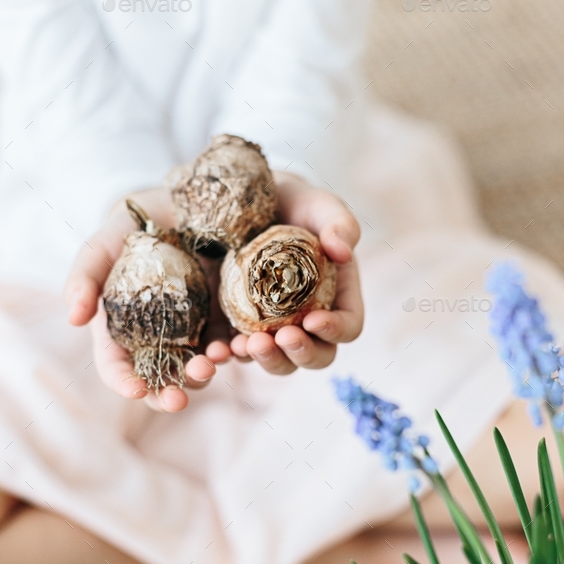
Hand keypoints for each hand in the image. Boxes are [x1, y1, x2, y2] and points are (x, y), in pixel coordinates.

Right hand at [64, 188, 230, 411]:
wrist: (180, 200)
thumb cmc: (134, 224)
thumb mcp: (105, 242)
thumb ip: (85, 275)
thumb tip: (72, 318)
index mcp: (122, 328)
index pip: (117, 366)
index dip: (124, 382)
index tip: (136, 389)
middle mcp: (158, 336)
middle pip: (161, 377)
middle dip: (171, 392)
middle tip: (181, 396)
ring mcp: (194, 329)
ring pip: (199, 365)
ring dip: (206, 372)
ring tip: (215, 361)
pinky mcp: (225, 316)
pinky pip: (232, 341)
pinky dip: (236, 349)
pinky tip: (242, 344)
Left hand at [229, 172, 363, 374]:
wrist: (245, 201)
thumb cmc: (292, 203)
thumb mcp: (317, 204)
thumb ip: (338, 221)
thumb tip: (343, 252)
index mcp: (337, 296)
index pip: (348, 326)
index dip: (335, 330)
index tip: (314, 319)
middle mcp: (308, 320)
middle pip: (315, 355)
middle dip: (300, 354)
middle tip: (281, 337)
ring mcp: (272, 328)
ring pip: (277, 361)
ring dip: (266, 360)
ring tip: (245, 345)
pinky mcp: (237, 327)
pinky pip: (236, 353)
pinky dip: (228, 356)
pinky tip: (215, 350)